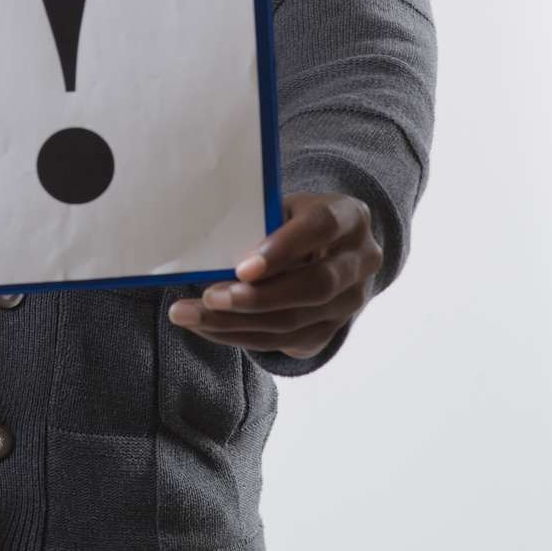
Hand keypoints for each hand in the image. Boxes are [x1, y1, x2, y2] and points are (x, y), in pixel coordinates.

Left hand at [167, 192, 384, 358]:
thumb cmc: (294, 219)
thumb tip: (210, 248)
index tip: (242, 267)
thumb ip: (261, 222)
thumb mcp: (285, 208)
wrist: (332, 248)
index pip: (321, 228)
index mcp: (350, 217)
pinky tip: (207, 326)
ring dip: (238, 323)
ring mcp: (350, 303)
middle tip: (210, 297)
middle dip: (258, 298)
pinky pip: (283, 341)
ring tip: (191, 315)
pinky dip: (240, 335)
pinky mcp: (330, 330)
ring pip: (295, 322)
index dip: (283, 248)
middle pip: (314, 286)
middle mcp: (360, 262)